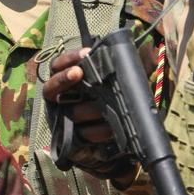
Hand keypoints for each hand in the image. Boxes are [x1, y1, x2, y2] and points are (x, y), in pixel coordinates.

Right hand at [43, 48, 137, 179]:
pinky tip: (111, 128)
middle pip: (51, 89)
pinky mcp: (71, 141)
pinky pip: (82, 135)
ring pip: (71, 113)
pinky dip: (98, 131)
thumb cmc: (109, 100)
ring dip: (88, 108)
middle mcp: (57, 100)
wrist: (111, 135)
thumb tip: (142, 53)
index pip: (58, 65)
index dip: (69, 59)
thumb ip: (122, 69)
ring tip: (103, 105)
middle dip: (65, 80)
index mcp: (64, 81)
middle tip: (79, 73)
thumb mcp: (115, 83)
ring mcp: (62, 121)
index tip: (86, 53)